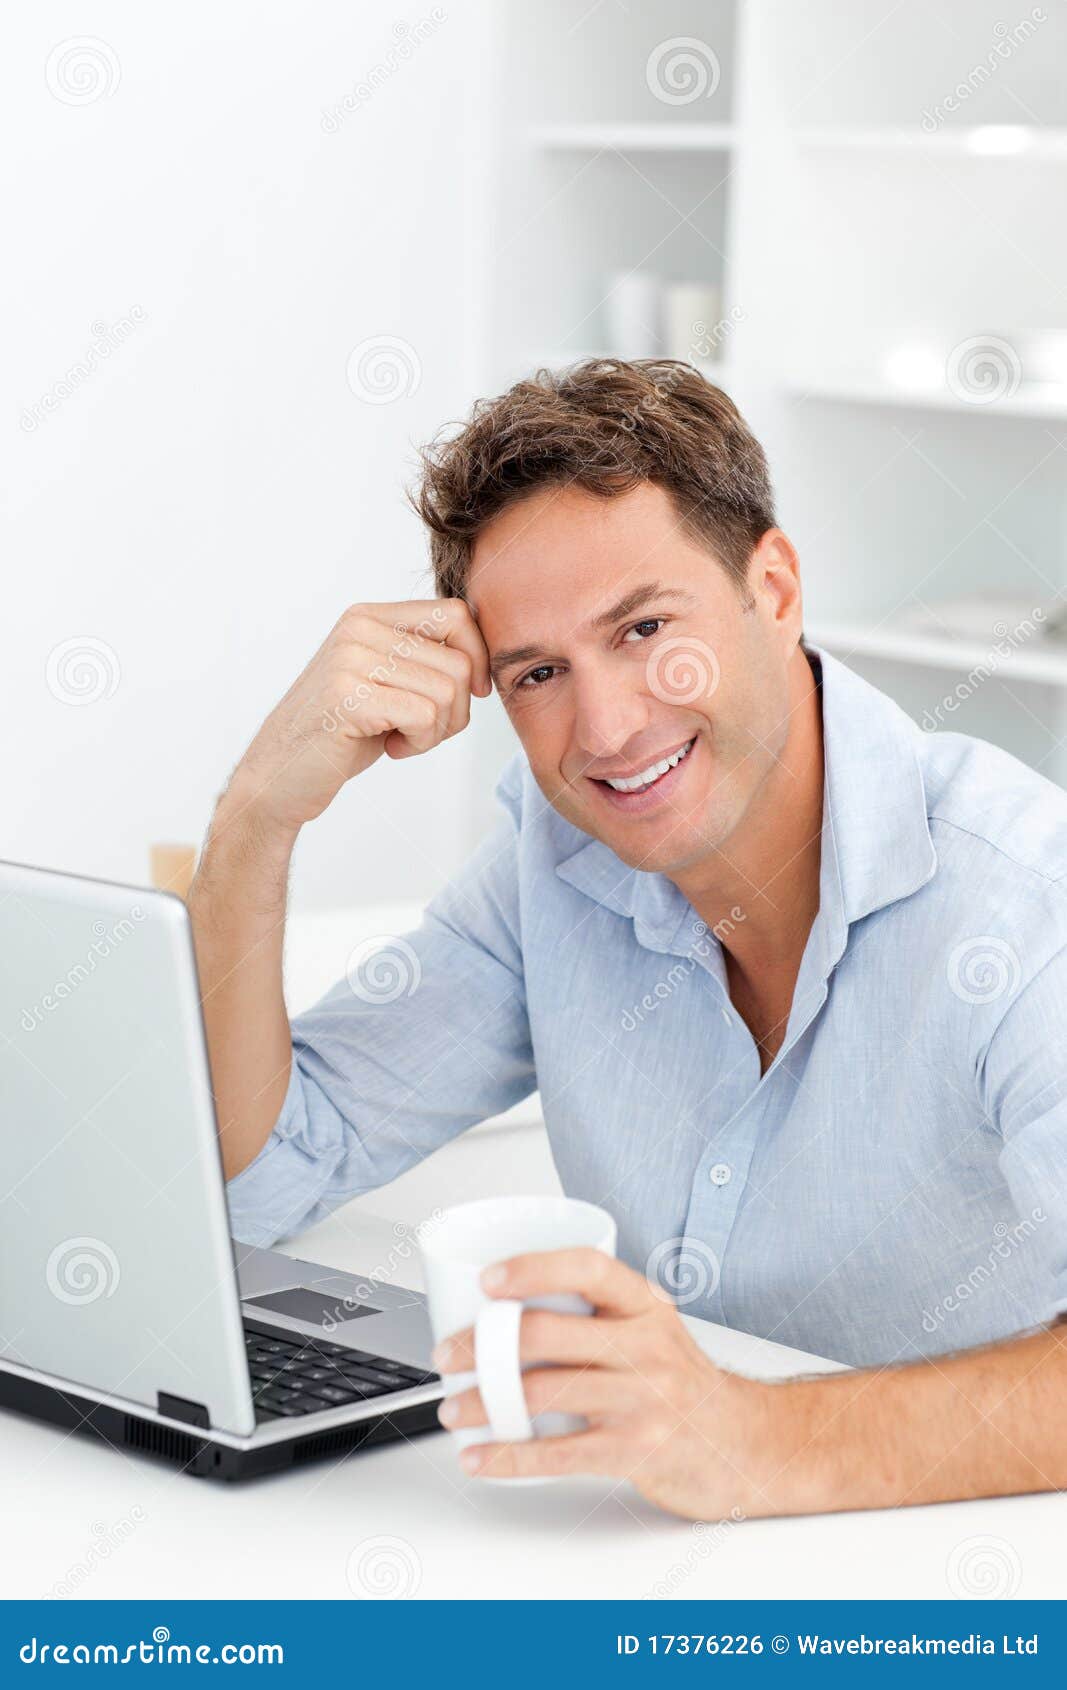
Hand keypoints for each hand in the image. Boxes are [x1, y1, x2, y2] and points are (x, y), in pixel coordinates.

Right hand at [226, 599, 490, 835]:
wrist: (278, 775)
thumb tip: (485, 660)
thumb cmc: (341, 734)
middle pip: (458, 661)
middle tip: (422, 732)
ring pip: (447, 690)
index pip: (454, 614)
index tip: (470, 694)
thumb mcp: (385, 683)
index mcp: (370, 616)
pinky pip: (425, 714)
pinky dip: (420, 743)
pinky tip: (391, 748)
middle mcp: (360, 627)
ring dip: (437, 731)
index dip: (477, 658)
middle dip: (456, 710)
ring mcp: (351, 658)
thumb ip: (423, 660)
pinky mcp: (348, 695)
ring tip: (401, 739)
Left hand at [432, 1250, 797, 1520]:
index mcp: (645, 1306)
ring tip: (452, 1407)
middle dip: (485, 1343)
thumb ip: (597, 1315)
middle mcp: (647, 1347)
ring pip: (546, 1392)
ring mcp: (643, 1400)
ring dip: (485, 1401)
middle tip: (447, 1351)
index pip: (587, 1268)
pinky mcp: (637, 1450)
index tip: (488, 1280)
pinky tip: (481, 1458)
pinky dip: (510, 1457)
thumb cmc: (684, 1384)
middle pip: (551, 1334)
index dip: (534, 1267)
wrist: (743, 1443)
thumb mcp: (653, 1330)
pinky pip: (560, 1453)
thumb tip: (507, 1308)